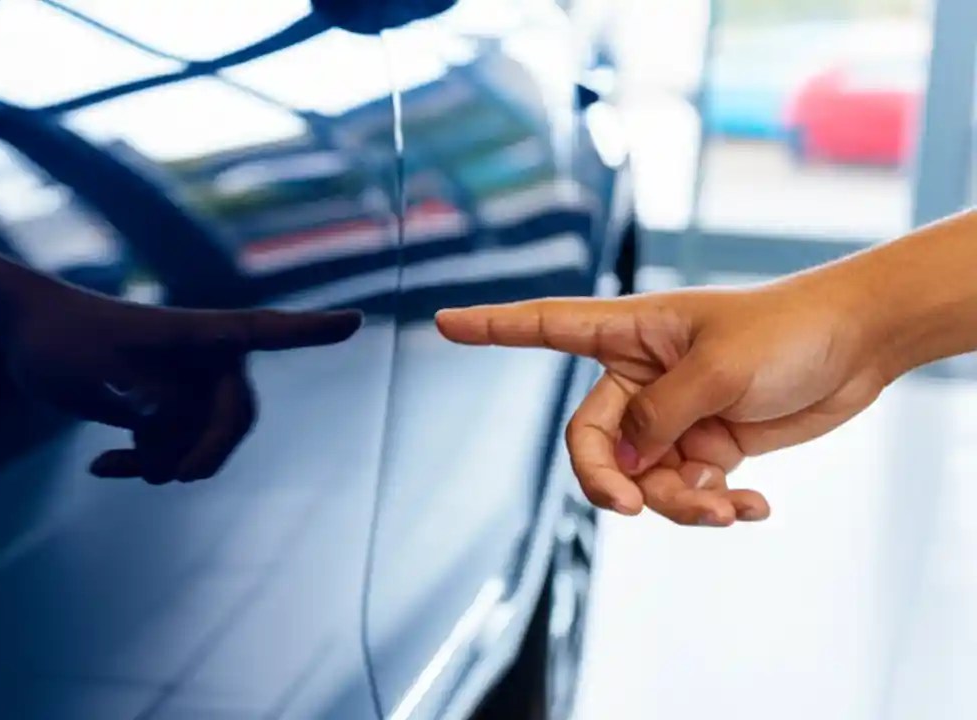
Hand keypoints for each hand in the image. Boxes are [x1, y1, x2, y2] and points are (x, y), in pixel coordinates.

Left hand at [7, 293, 360, 483]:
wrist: (21, 332)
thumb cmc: (60, 339)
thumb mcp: (98, 374)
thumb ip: (147, 400)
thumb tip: (180, 424)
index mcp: (195, 333)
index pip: (264, 331)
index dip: (310, 331)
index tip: (354, 322)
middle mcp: (199, 358)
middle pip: (235, 414)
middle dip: (209, 449)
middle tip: (177, 478)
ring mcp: (181, 383)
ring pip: (200, 441)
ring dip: (164, 461)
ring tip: (111, 464)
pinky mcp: (160, 405)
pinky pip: (171, 447)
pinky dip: (142, 462)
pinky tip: (102, 467)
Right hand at [436, 277, 889, 525]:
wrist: (859, 346)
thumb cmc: (788, 331)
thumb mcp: (719, 370)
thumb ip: (660, 416)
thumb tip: (623, 462)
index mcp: (631, 333)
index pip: (546, 327)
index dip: (493, 327)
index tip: (444, 324)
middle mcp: (641, 376)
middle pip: (591, 440)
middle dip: (611, 480)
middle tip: (634, 506)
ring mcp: (673, 414)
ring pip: (642, 477)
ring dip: (678, 502)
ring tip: (727, 506)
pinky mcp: (708, 443)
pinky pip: (686, 489)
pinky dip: (714, 505)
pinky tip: (751, 507)